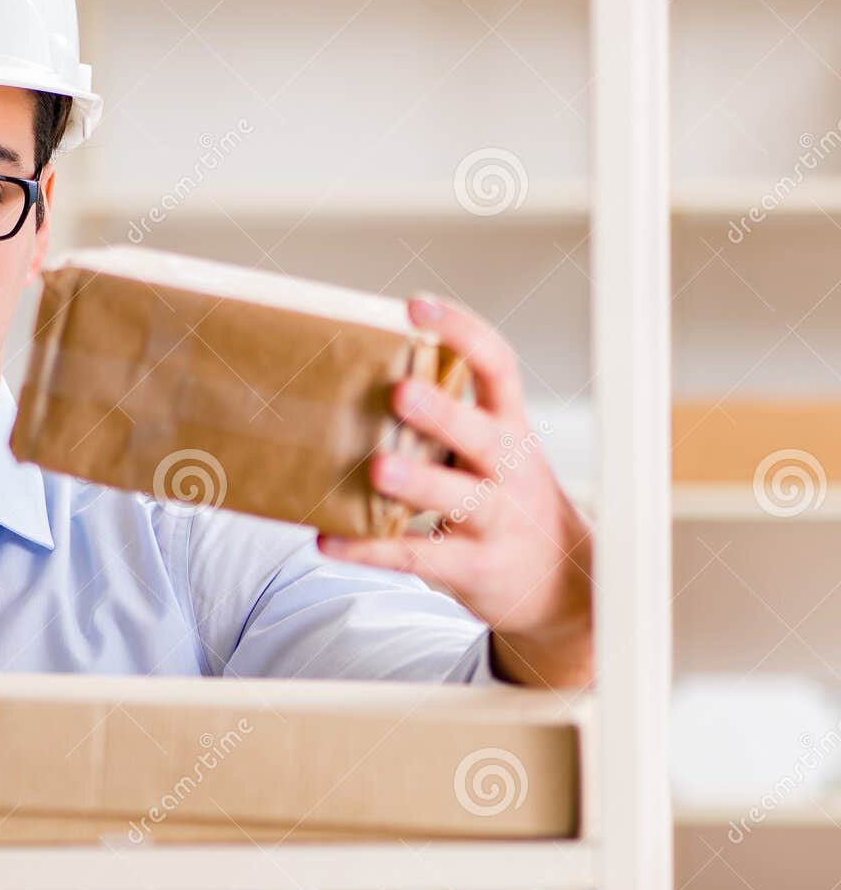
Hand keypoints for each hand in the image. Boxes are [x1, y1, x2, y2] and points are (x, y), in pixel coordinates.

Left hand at [316, 292, 593, 688]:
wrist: (560, 583)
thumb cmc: (507, 505)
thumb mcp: (496, 456)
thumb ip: (449, 425)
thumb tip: (361, 383)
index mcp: (512, 429)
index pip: (498, 367)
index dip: (463, 333)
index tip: (417, 306)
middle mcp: (509, 470)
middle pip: (483, 435)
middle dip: (445, 414)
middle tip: (401, 393)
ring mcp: (495, 521)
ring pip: (460, 498)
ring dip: (418, 482)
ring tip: (377, 469)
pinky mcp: (472, 567)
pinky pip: (417, 556)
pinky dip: (370, 549)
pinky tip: (329, 539)